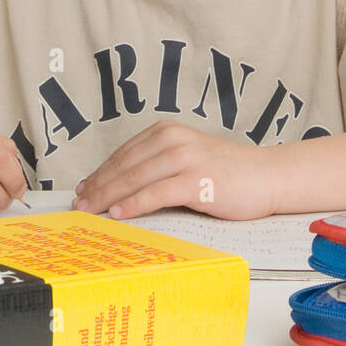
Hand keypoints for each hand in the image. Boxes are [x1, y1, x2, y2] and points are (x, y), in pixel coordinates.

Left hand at [72, 119, 276, 220]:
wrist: (267, 176)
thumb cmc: (227, 173)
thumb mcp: (187, 159)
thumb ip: (157, 166)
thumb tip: (119, 186)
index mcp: (167, 131)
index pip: (123, 153)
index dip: (99, 172)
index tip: (82, 188)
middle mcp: (173, 139)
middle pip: (124, 165)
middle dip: (97, 186)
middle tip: (78, 203)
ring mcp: (185, 158)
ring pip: (135, 178)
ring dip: (108, 196)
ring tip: (90, 211)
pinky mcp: (197, 180)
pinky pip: (157, 193)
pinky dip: (134, 204)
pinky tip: (118, 213)